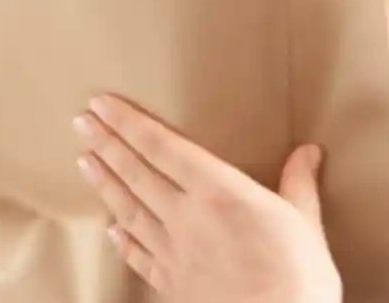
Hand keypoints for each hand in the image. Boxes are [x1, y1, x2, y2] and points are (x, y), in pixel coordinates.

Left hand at [73, 95, 340, 302]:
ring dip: (104, 184)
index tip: (102, 104)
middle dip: (106, 144)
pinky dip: (123, 241)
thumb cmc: (296, 279)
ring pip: (129, 209)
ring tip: (83, 162)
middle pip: (136, 173)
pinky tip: (111, 230)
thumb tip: (308, 151)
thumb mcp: (305, 223)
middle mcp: (186, 216)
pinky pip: (139, 256)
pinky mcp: (171, 283)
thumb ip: (299, 184)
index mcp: (218, 191)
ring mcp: (173, 251)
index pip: (162, 146)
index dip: (128, 123)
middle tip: (80, 122)